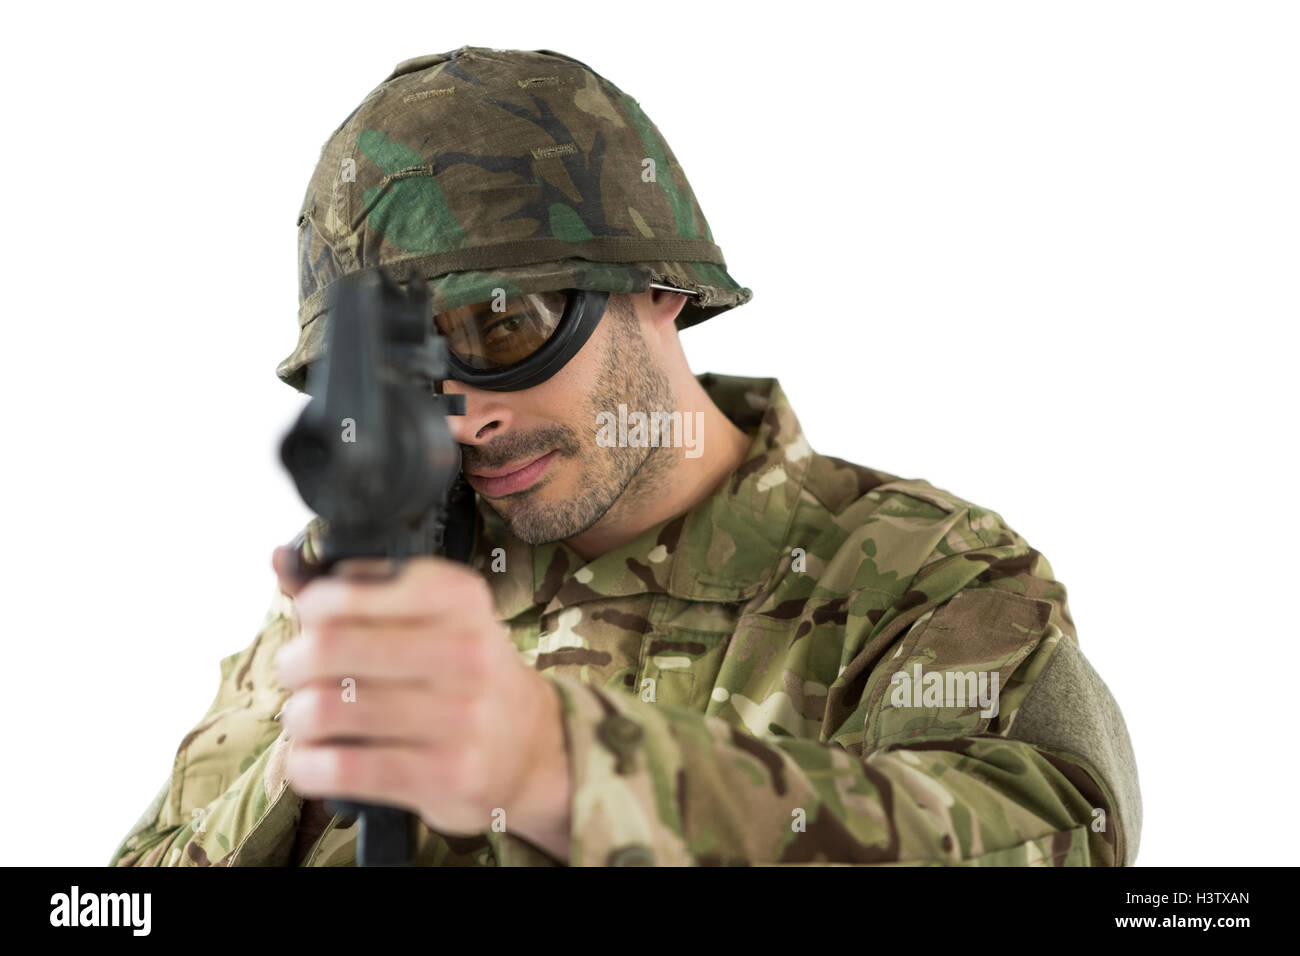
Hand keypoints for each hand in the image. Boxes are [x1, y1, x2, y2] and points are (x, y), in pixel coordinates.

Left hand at [270, 546, 571, 856]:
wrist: (531, 743)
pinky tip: (315, 759)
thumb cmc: (461, 671)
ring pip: (325, 711)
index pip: (343, 592)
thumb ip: (357, 589)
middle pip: (326, 650)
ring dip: (298, 718)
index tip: (314, 623)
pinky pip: (342, 768)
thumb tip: (281, 559)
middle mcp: (465, 650)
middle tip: (300, 675)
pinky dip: (309, 766)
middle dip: (293, 665)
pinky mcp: (446, 774)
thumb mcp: (431, 615)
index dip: (310, 609)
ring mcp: (459, 715)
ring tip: (309, 718)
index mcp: (458, 596)